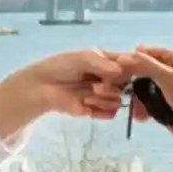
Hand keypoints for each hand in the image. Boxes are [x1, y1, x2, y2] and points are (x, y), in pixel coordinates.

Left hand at [0, 49, 128, 139]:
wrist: (41, 87)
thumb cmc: (60, 66)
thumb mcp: (82, 57)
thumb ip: (101, 63)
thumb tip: (120, 71)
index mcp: (107, 61)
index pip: (129, 64)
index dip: (131, 68)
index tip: (123, 70)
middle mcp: (109, 78)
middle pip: (127, 84)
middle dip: (114, 85)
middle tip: (98, 84)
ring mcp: (103, 95)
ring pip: (118, 100)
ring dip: (104, 98)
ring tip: (87, 94)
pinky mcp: (95, 110)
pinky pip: (110, 114)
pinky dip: (101, 110)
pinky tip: (86, 104)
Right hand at [118, 46, 172, 170]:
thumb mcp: (171, 80)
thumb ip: (147, 66)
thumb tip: (124, 56)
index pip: (148, 53)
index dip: (130, 59)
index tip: (113, 67)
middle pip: (143, 72)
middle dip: (130, 82)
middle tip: (116, 89)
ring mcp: (169, 91)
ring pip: (143, 90)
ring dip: (136, 99)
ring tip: (131, 107)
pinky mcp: (166, 108)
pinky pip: (148, 105)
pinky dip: (142, 110)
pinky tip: (140, 117)